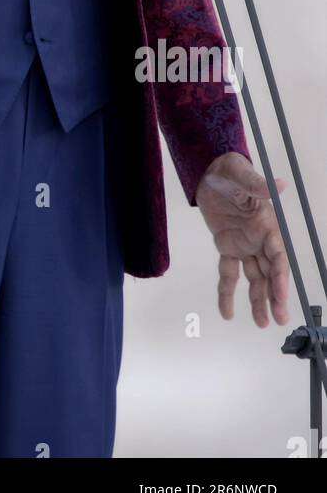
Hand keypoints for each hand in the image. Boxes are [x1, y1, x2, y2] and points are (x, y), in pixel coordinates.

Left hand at [195, 151, 289, 326]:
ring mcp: (244, 245)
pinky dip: (227, 292)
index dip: (280, 277)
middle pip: (270, 272)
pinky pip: (228, 273)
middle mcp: (259, 239)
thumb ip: (258, 186)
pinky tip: (226, 311)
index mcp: (267, 225)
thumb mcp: (242, 176)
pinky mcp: (227, 247)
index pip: (277, 256)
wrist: (210, 171)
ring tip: (261, 322)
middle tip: (279, 319)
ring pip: (254, 278)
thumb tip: (280, 184)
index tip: (281, 296)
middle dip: (275, 296)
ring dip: (257, 300)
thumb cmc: (231, 171)